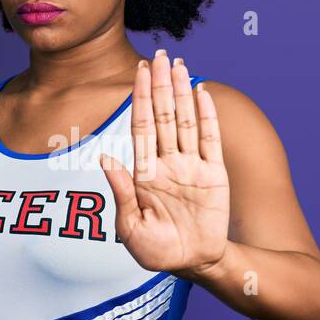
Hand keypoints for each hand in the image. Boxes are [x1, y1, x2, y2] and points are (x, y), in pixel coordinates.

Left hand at [98, 51, 229, 278]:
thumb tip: (105, 160)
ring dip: (182, 93)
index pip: (142, 127)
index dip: (140, 99)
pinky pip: (210, 140)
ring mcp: (192, 166)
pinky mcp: (214, 175)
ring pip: (186, 121)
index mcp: (145, 173)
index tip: (138, 72)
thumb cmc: (157, 251)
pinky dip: (207, 116)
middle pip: (164, 116)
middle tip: (159, 54)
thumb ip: (121, 192)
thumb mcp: (130, 228)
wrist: (193, 264)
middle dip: (160, 85)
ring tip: (179, 65)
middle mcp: (168, 163)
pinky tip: (201, 93)